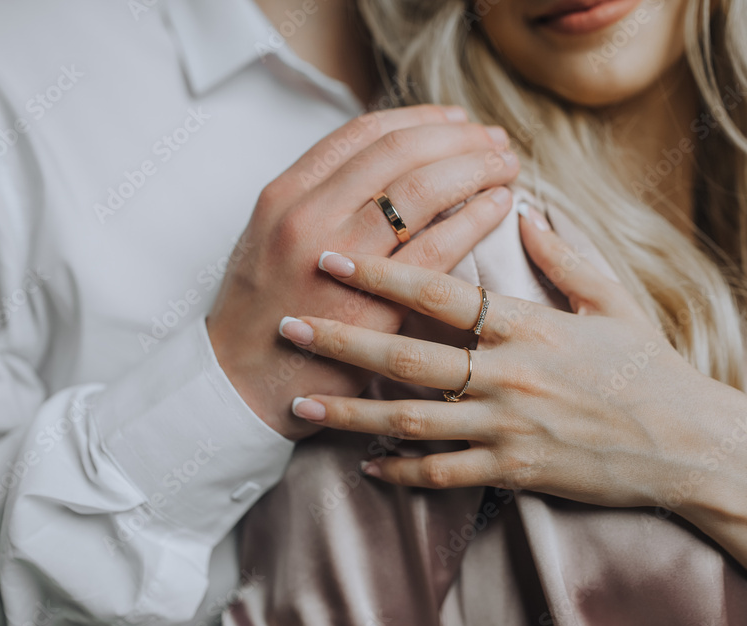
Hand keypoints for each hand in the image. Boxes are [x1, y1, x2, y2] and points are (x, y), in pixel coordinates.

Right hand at [207, 105, 518, 438]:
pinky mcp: (373, 304)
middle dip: (458, 137)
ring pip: (422, 189)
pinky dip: (476, 217)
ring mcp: (341, 259)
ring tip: (505, 165)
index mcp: (285, 195)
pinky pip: (437, 246)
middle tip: (494, 140)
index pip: (363, 133)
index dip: (419, 119)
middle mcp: (310, 217)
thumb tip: (385, 168)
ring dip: (475, 168)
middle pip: (400, 151)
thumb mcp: (269, 237)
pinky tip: (500, 204)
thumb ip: (318, 198)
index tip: (455, 121)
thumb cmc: (260, 312)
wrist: (240, 385)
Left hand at [278, 204, 746, 510]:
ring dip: (353, 412)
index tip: (332, 258)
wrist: (690, 446)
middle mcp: (509, 377)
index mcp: (530, 327)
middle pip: (408, 357)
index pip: (441, 293)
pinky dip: (403, 471)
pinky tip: (365, 466)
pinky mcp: (515, 472)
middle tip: (288, 325)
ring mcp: (509, 429)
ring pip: (413, 421)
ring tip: (302, 402)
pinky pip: (446, 474)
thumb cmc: (652, 369)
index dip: (381, 273)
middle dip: (342, 339)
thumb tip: (526, 211)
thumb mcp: (615, 301)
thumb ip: (565, 257)